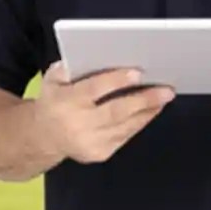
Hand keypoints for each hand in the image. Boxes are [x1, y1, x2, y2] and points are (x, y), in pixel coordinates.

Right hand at [32, 61, 175, 163]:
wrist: (44, 136)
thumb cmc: (54, 100)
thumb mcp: (52, 79)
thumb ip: (69, 67)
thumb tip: (97, 56)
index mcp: (65, 102)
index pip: (93, 90)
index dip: (116, 81)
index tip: (138, 72)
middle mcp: (78, 124)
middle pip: (115, 112)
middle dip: (143, 100)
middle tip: (166, 90)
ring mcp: (90, 143)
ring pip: (125, 127)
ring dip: (147, 112)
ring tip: (164, 98)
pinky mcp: (100, 154)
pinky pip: (125, 137)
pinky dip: (139, 123)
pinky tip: (150, 111)